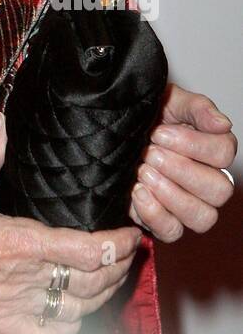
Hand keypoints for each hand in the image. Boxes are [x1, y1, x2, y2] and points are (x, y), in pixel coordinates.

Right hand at [0, 112, 142, 333]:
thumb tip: (2, 124)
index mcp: (17, 241)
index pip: (86, 250)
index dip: (117, 244)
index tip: (130, 232)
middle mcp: (22, 277)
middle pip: (91, 282)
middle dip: (118, 267)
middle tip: (127, 250)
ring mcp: (13, 305)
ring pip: (77, 310)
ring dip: (101, 295)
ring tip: (110, 277)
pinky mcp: (0, 323)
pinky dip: (70, 324)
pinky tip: (74, 311)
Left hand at [130, 83, 236, 241]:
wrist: (109, 134)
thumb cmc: (145, 116)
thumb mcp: (168, 101)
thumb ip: (197, 108)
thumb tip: (223, 123)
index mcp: (213, 149)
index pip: (224, 153)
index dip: (194, 145)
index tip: (160, 134)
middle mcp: (208, 181)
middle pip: (219, 190)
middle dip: (182, 170)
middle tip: (150, 153)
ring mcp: (188, 206)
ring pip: (202, 218)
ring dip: (171, 195)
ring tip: (143, 172)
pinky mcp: (165, 223)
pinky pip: (171, 232)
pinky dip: (154, 214)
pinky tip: (137, 192)